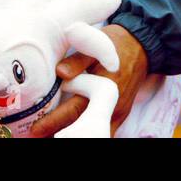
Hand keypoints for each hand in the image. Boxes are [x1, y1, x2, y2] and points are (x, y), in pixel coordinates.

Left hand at [29, 24, 148, 137]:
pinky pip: (104, 128)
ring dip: (76, 135)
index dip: (54, 121)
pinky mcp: (120, 113)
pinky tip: (73, 132)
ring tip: (53, 137)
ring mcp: (118, 111)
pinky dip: (88, 132)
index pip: (74, 109)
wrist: (144, 46)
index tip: (36, 129)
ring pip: (95, 131)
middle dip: (61, 134)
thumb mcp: (98, 45)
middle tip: (39, 137)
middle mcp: (112, 104)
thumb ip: (78, 60)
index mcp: (104, 87)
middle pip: (84, 128)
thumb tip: (60, 73)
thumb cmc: (117, 44)